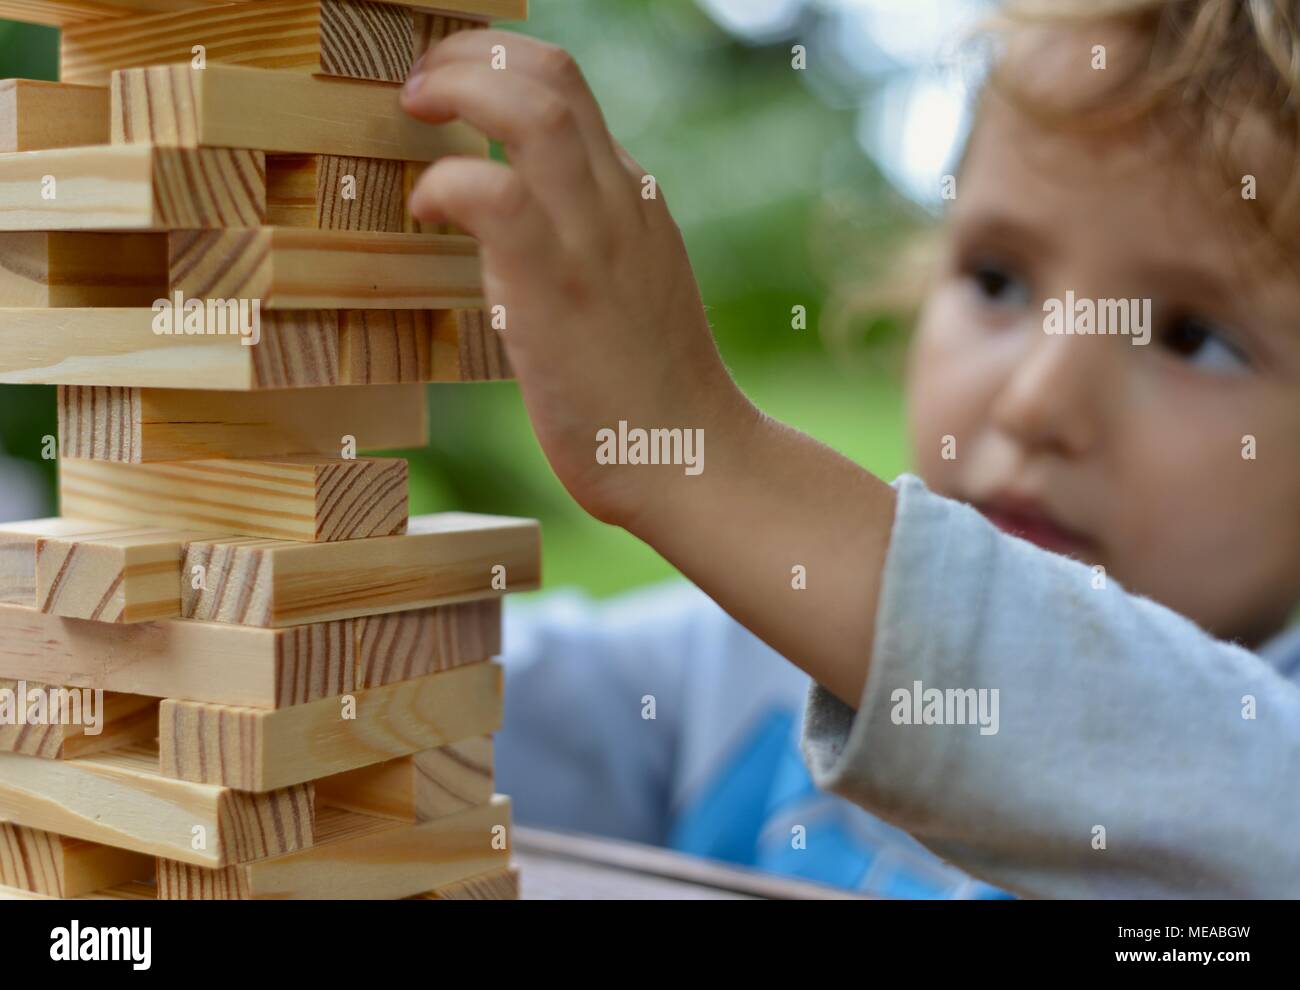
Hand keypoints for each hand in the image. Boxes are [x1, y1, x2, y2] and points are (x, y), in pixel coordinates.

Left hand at [401, 31, 753, 528]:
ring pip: (533, 110)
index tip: (454, 83)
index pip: (570, 91)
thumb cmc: (647, 390)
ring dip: (459, 91)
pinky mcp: (559, 289)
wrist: (691, 456)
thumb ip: (586, 239)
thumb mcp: (628, 287)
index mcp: (635, 199)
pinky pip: (496, 197)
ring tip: (416, 112)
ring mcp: (595, 240)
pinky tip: (425, 208)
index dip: (501, 65)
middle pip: (554, 73)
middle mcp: (622, 201)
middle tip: (421, 87)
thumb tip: (516, 220)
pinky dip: (448, 183)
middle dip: (471, 55)